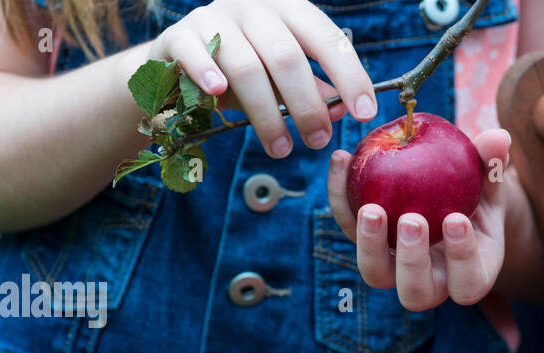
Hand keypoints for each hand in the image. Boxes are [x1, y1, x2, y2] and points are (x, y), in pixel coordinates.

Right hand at [148, 0, 377, 158]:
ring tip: (281, 148)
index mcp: (287, 11)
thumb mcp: (281, 80)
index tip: (365, 112)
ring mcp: (214, 18)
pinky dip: (207, 73)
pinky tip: (218, 96)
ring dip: (267, 114)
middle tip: (318, 141)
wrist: (177, 63)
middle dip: (307, 105)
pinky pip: (194, 54)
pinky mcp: (179, 35)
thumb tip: (340, 111)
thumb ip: (311, 90)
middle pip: (286, 56)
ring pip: (246, 66)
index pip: (325, 37)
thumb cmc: (241, 71)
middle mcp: (252, 6)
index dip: (349, 75)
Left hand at [326, 129, 512, 311]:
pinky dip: (341, 198)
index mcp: (468, 276)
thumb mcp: (490, 182)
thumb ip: (494, 165)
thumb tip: (499, 138)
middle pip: (416, 293)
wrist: (447, 198)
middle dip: (412, 260)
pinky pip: (348, 227)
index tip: (456, 219)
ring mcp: (393, 268)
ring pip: (375, 274)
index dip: (462, 258)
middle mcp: (429, 282)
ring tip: (371, 208)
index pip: (467, 284)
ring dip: (370, 244)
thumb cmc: (477, 195)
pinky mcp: (364, 243)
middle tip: (411, 220)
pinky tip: (343, 160)